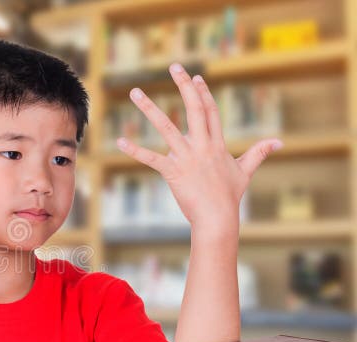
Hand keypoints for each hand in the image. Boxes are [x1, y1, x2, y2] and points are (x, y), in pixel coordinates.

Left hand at [116, 63, 282, 232]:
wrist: (218, 217)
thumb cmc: (229, 196)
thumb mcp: (245, 171)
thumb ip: (259, 153)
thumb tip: (278, 142)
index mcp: (216, 144)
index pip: (210, 111)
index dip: (202, 93)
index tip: (195, 77)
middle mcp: (202, 145)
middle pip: (193, 109)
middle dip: (184, 86)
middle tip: (174, 67)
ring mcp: (187, 157)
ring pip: (166, 127)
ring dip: (149, 108)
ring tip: (135, 92)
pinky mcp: (173, 171)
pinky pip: (151, 158)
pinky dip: (135, 151)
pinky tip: (119, 142)